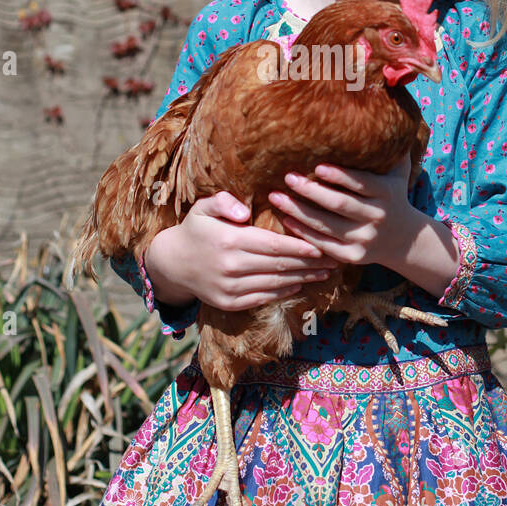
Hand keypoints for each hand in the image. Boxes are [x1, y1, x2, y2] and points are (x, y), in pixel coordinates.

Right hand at [158, 192, 336, 311]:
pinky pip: (263, 298)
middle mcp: (231, 267)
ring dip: (302, 279)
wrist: (173, 263)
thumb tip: (244, 212)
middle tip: (333, 260)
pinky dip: (283, 292)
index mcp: (229, 241)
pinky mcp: (229, 303)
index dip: (300, 247)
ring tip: (324, 273)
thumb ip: (223, 202)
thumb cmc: (196, 229)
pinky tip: (299, 284)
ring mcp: (230, 288)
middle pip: (279, 266)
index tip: (320, 246)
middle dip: (309, 264)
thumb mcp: (203, 207)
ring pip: (275, 284)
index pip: (273, 245)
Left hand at [266, 152, 417, 269]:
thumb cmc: (393, 196)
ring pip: (327, 225)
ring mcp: (365, 239)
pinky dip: (303, 232)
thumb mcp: (399, 172)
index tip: (318, 166)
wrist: (405, 240)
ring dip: (299, 211)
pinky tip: (286, 218)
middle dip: (311, 191)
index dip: (340, 176)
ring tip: (276, 197)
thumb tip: (389, 108)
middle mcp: (377, 217)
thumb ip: (394, 147)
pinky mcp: (352, 256)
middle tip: (287, 177)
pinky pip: (323, 244)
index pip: (362, 183)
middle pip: (340, 204)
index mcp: (388, 194)